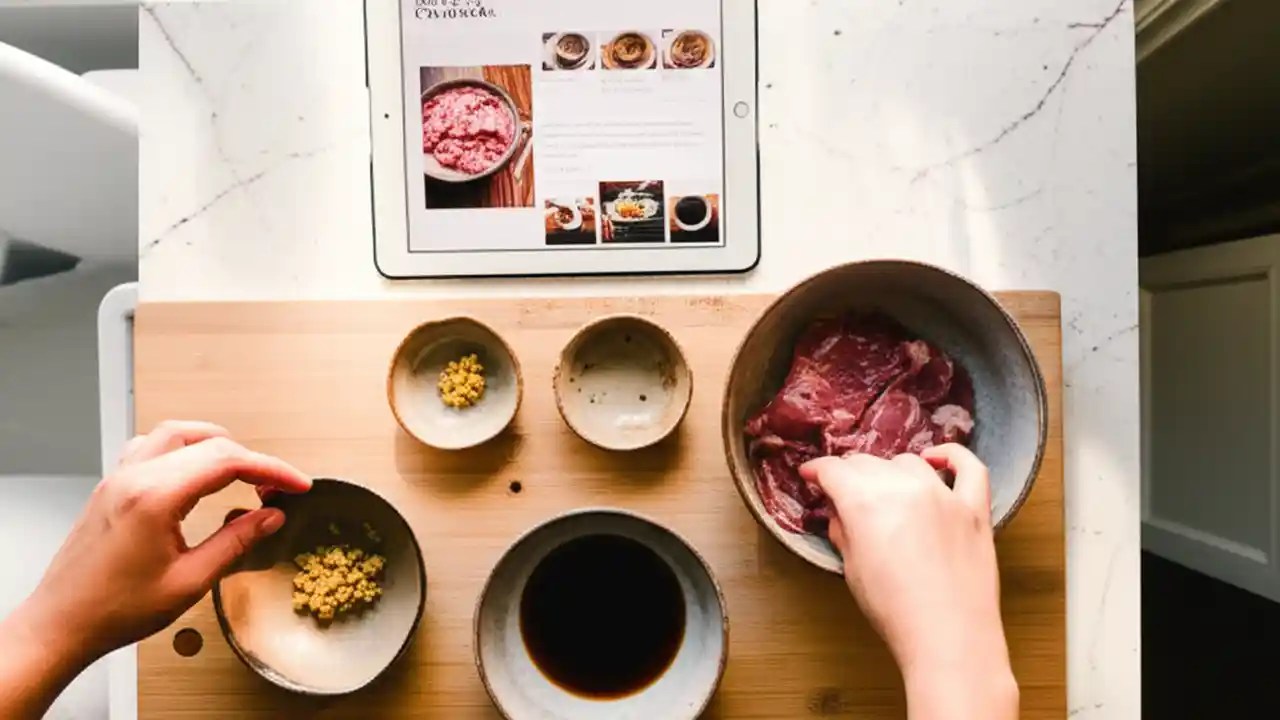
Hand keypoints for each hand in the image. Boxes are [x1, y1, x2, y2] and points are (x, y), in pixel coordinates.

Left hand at [0, 421, 310, 718]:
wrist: (61, 625)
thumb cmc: (113, 610)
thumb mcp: (190, 581)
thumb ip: (236, 542)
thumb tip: (270, 518)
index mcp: (155, 497)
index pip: (228, 461)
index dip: (272, 470)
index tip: (296, 484)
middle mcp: (134, 477)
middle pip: (208, 442)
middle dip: (251, 460)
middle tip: (275, 488)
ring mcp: (119, 479)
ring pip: (176, 433)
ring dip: (216, 444)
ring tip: (242, 470)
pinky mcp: (111, 487)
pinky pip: (149, 446)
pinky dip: (182, 448)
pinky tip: (193, 471)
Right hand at [801, 445, 1017, 719]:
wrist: (948, 639)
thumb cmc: (895, 612)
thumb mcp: (852, 569)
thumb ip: (843, 530)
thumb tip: (839, 511)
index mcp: (865, 503)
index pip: (834, 470)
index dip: (818, 471)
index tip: (812, 476)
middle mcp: (904, 489)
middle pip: (868, 463)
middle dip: (850, 473)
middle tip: (844, 490)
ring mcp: (944, 496)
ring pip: (909, 462)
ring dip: (891, 471)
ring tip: (886, 489)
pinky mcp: (974, 510)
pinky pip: (969, 467)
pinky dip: (952, 456)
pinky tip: (937, 458)